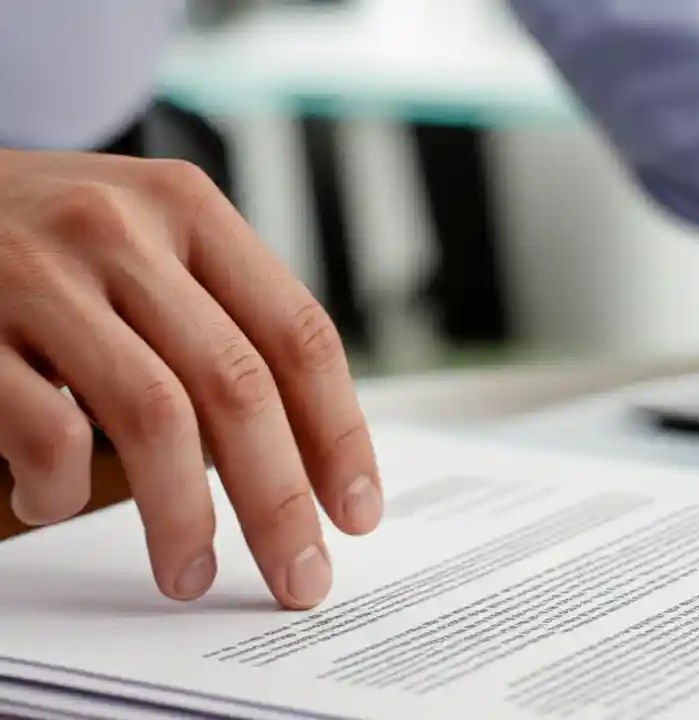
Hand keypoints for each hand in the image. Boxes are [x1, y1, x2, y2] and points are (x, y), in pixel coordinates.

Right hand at [0, 149, 380, 608]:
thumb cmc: (37, 239)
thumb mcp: (137, 237)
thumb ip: (213, 315)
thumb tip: (302, 454)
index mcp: (186, 209)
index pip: (298, 333)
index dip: (339, 433)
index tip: (356, 511)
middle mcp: (121, 230)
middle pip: (240, 385)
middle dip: (280, 498)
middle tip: (300, 577)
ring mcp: (39, 274)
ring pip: (155, 416)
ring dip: (185, 516)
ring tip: (191, 575)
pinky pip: (47, 433)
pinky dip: (61, 491)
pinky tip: (51, 502)